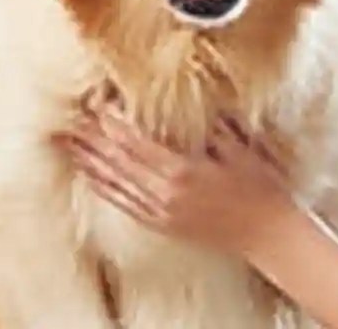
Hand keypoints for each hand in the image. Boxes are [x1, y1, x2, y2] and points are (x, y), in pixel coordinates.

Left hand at [52, 96, 300, 256]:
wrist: (269, 235)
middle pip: (116, 161)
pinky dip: (103, 187)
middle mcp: (165, 194)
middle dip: (91, 138)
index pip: (134, 142)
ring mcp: (161, 212)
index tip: (95, 103)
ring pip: (114, 184)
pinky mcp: (162, 225)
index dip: (111, 122)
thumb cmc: (261, 189)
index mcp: (183, 171)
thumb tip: (187, 103)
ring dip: (89, 161)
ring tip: (67, 143)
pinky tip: (90, 175)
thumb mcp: (239, 148)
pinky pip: (123, 204)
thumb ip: (211, 126)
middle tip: (69, 119)